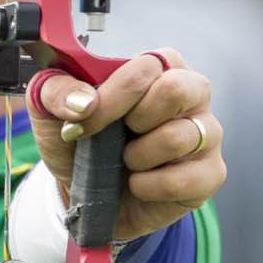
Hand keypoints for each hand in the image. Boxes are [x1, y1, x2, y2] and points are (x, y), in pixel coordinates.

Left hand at [28, 52, 223, 247]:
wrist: (87, 195)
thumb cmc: (79, 143)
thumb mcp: (52, 112)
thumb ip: (56, 91)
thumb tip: (83, 101)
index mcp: (158, 67)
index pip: (146, 67)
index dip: (114, 97)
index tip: (85, 121)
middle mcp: (191, 93)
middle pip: (178, 89)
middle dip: (136, 119)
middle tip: (117, 137)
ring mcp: (206, 133)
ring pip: (181, 136)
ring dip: (139, 156)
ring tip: (126, 162)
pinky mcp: (210, 173)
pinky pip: (189, 178)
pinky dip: (152, 187)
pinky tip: (139, 185)